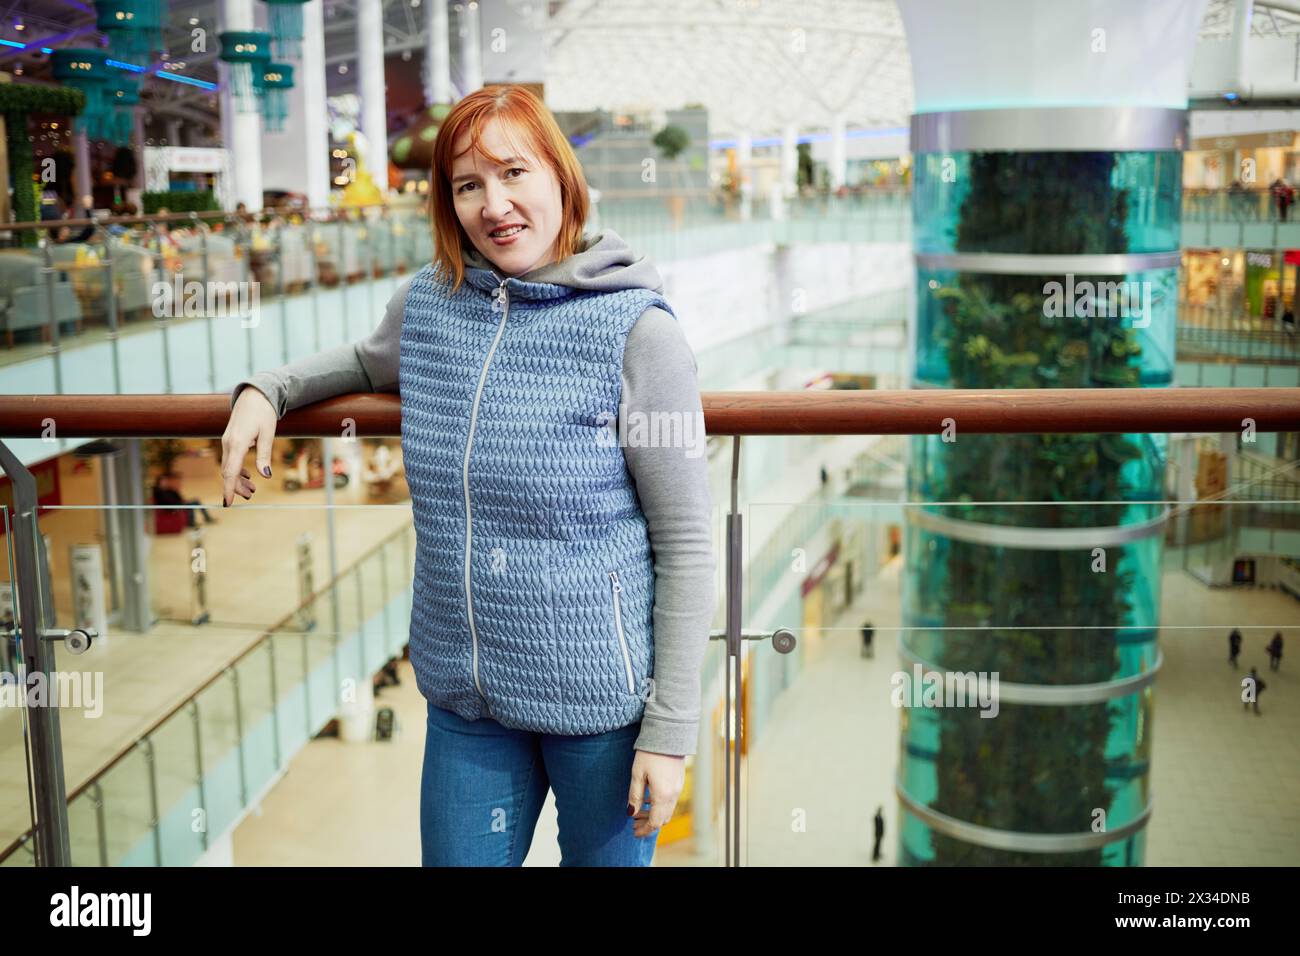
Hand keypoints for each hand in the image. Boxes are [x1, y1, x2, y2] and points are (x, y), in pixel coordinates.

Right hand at [221, 387, 277, 505]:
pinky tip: (247, 474)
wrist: (254, 395)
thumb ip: (264, 455)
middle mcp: (228, 443)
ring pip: (228, 467)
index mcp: (237, 443)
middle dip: (237, 486)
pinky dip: (237, 469)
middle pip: (228, 472)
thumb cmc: (263, 412)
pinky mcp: (230, 440)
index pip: (230, 472)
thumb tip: (265, 475)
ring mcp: (227, 441)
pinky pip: (230, 459)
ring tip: (252, 488)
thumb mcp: (268, 434)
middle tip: (251, 495)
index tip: (227, 504)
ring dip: (238, 479)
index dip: (229, 489)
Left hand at [627, 750, 684, 837]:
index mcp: (662, 795)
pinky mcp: (679, 781)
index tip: (634, 832)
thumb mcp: (637, 774)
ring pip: (668, 810)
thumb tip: (631, 813)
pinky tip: (648, 798)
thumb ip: (635, 795)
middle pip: (663, 819)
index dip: (645, 830)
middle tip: (634, 823)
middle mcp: (673, 794)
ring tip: (639, 811)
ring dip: (654, 814)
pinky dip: (660, 805)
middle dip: (649, 824)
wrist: (668, 734)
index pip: (655, 822)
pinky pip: (671, 800)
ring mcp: (678, 788)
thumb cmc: (649, 753)